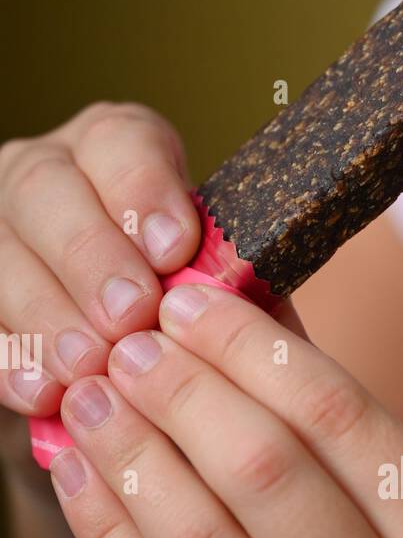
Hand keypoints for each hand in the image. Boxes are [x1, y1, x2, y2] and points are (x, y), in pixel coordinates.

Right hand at [0, 101, 200, 441]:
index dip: (144, 194)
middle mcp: (49, 174)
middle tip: (128, 317)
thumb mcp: (217, 278)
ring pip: (2, 254)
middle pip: (46, 192)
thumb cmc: (190, 303)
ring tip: (88, 366)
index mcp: (117, 150)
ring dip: (46, 316)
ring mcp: (2, 230)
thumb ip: (229, 285)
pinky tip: (42, 393)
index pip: (121, 144)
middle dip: (89, 258)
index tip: (175, 251)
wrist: (128, 339)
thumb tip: (243, 311)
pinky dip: (10, 361)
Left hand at [47, 285, 402, 537]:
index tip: (195, 296)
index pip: (341, 420)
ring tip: (89, 387)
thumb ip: (369, 449)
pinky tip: (81, 472)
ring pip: (195, 536)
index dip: (252, 345)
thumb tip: (261, 325)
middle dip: (179, 384)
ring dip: (127, 446)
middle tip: (131, 332)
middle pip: (258, 469)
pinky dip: (109, 527)